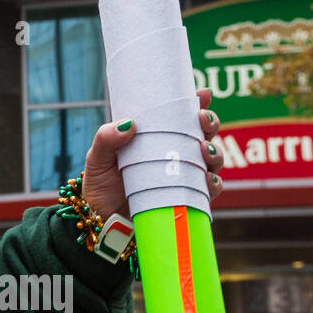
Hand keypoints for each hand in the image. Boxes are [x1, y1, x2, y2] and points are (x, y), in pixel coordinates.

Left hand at [82, 87, 224, 219]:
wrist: (101, 218)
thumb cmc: (101, 183)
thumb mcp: (98, 157)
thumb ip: (106, 138)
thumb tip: (129, 124)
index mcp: (155, 138)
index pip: (180, 116)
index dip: (195, 103)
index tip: (202, 94)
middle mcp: (174, 154)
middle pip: (202, 134)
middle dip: (209, 122)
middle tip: (202, 119)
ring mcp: (183, 176)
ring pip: (211, 159)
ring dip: (215, 151)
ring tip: (204, 149)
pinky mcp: (186, 198)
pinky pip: (209, 190)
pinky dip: (213, 183)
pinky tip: (208, 179)